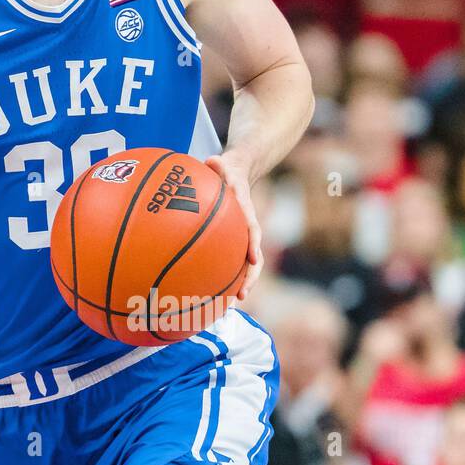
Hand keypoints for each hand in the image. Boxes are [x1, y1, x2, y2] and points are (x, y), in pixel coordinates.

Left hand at [204, 151, 262, 302]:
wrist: (239, 170)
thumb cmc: (226, 168)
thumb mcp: (223, 163)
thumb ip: (218, 163)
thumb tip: (211, 160)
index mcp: (244, 209)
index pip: (252, 227)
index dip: (253, 243)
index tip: (254, 258)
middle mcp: (246, 226)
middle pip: (253, 254)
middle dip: (249, 276)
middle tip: (241, 295)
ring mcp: (241, 235)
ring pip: (245, 263)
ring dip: (240, 283)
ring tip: (230, 305)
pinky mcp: (232, 239)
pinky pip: (231, 259)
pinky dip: (225, 276)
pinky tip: (211, 293)